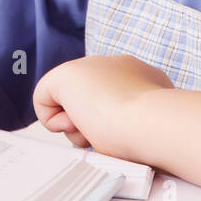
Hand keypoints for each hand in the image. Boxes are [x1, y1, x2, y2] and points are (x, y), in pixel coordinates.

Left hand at [32, 54, 173, 160]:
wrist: (151, 122)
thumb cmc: (157, 133)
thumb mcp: (151, 124)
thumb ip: (137, 121)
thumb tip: (123, 133)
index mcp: (141, 75)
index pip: (113, 99)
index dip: (113, 122)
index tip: (125, 132)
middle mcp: (115, 66)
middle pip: (90, 101)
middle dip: (94, 123)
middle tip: (110, 134)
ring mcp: (90, 67)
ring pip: (70, 104)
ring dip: (79, 126)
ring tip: (98, 129)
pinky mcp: (63, 75)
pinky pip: (44, 101)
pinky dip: (55, 121)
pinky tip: (77, 123)